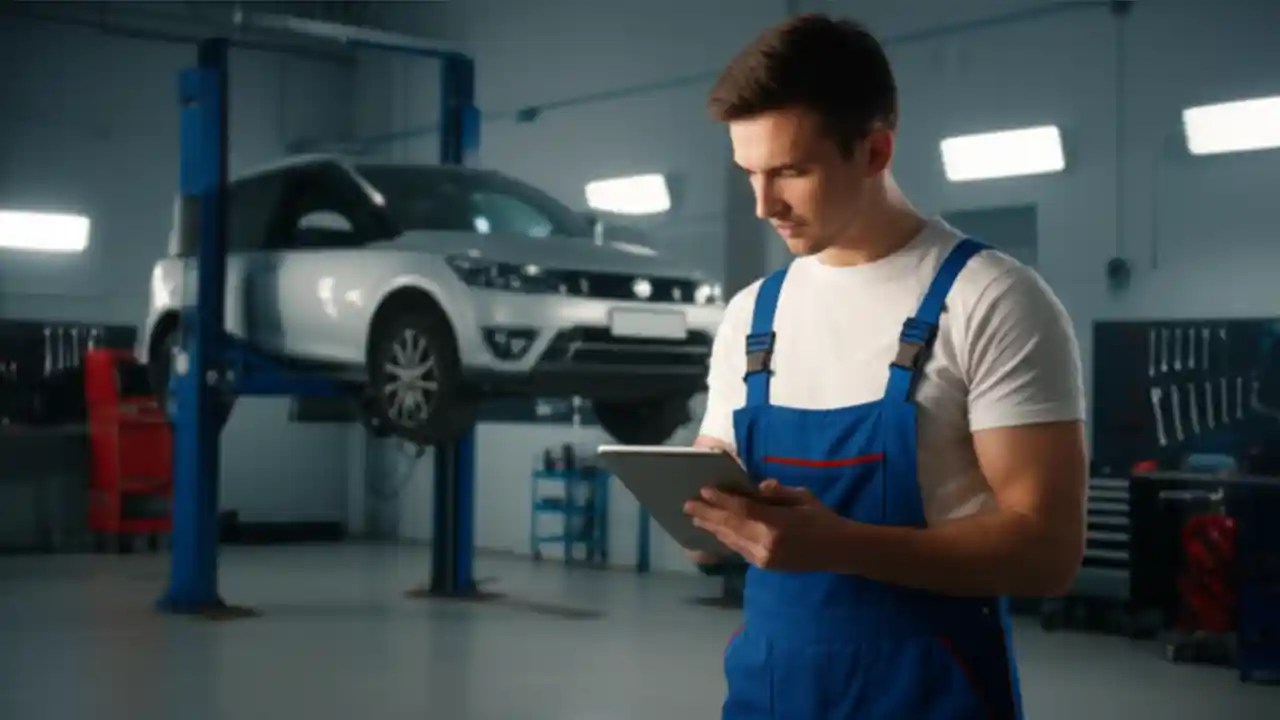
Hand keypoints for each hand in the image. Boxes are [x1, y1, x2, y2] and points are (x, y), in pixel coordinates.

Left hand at [683, 480, 846, 571]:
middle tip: (688, 506)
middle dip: (707, 515)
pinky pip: (739, 550)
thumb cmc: (823, 518)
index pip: (741, 509)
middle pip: (730, 526)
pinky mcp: (764, 566)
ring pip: (731, 540)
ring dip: (712, 528)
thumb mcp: (802, 497)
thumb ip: (777, 493)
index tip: (703, 491)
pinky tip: (717, 532)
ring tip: (696, 519)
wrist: (839, 551)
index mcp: (776, 524)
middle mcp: (765, 543)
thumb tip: (757, 488)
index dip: (720, 500)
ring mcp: (763, 558)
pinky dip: (726, 539)